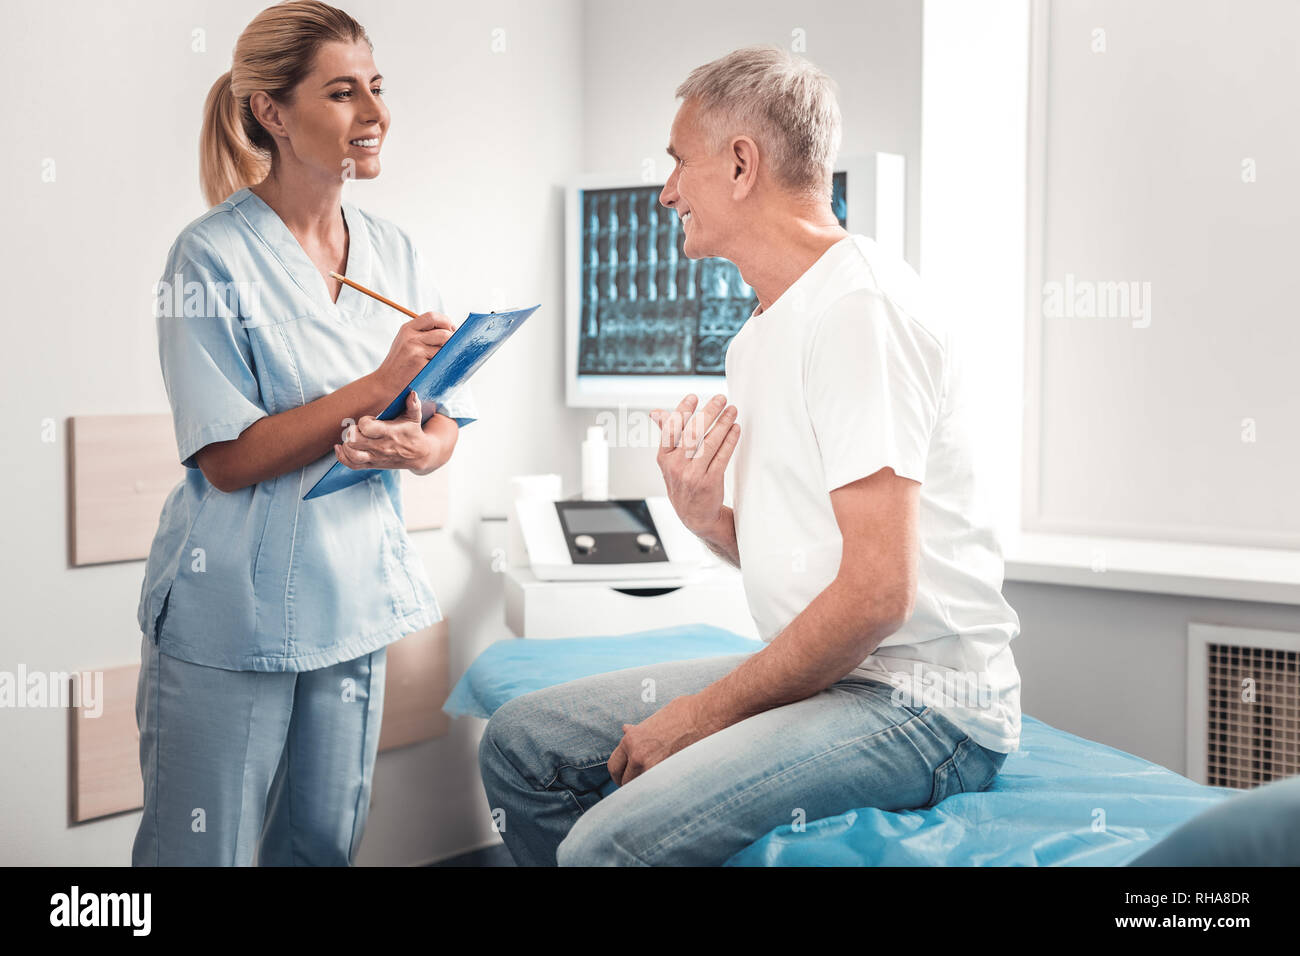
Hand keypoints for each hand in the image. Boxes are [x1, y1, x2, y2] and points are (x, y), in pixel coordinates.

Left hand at [335, 389, 440, 473]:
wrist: (419, 455)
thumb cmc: (413, 432)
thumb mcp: (414, 417)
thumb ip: (413, 405)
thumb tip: (412, 394)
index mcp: (389, 433)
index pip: (367, 428)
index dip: (364, 421)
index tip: (371, 420)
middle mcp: (380, 447)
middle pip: (355, 441)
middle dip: (352, 432)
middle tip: (359, 429)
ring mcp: (375, 457)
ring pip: (352, 454)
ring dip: (347, 444)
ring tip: (352, 437)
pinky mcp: (372, 464)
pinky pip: (352, 465)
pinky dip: (342, 457)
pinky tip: (339, 448)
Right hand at [375, 311, 455, 392]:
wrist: (384, 384)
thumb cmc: (399, 364)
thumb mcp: (405, 342)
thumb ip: (423, 334)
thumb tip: (450, 331)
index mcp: (407, 329)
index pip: (432, 317)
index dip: (446, 322)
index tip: (452, 330)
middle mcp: (410, 337)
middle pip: (444, 333)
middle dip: (453, 342)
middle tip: (454, 349)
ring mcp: (415, 351)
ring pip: (445, 348)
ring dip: (449, 355)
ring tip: (445, 360)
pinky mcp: (420, 365)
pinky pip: (441, 362)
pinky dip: (445, 365)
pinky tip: (440, 369)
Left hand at [607, 695, 708, 785]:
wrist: (707, 715)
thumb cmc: (685, 711)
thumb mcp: (656, 717)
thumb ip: (638, 729)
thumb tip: (625, 729)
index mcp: (631, 739)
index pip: (614, 766)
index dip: (619, 774)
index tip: (625, 776)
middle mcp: (638, 755)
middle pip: (625, 782)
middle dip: (631, 784)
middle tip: (640, 784)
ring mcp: (653, 767)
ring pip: (641, 789)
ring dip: (647, 788)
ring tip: (655, 786)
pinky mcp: (670, 776)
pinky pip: (658, 790)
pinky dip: (661, 791)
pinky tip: (668, 787)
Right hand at [649, 393, 740, 537]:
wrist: (695, 516)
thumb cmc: (683, 484)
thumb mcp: (669, 462)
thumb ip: (666, 436)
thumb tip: (656, 413)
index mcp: (664, 459)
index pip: (671, 430)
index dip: (682, 411)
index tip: (694, 396)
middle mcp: (676, 467)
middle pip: (692, 433)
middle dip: (708, 413)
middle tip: (720, 399)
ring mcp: (693, 475)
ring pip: (709, 443)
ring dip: (723, 424)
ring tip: (732, 411)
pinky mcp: (710, 482)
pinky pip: (722, 457)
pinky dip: (730, 441)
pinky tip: (735, 429)